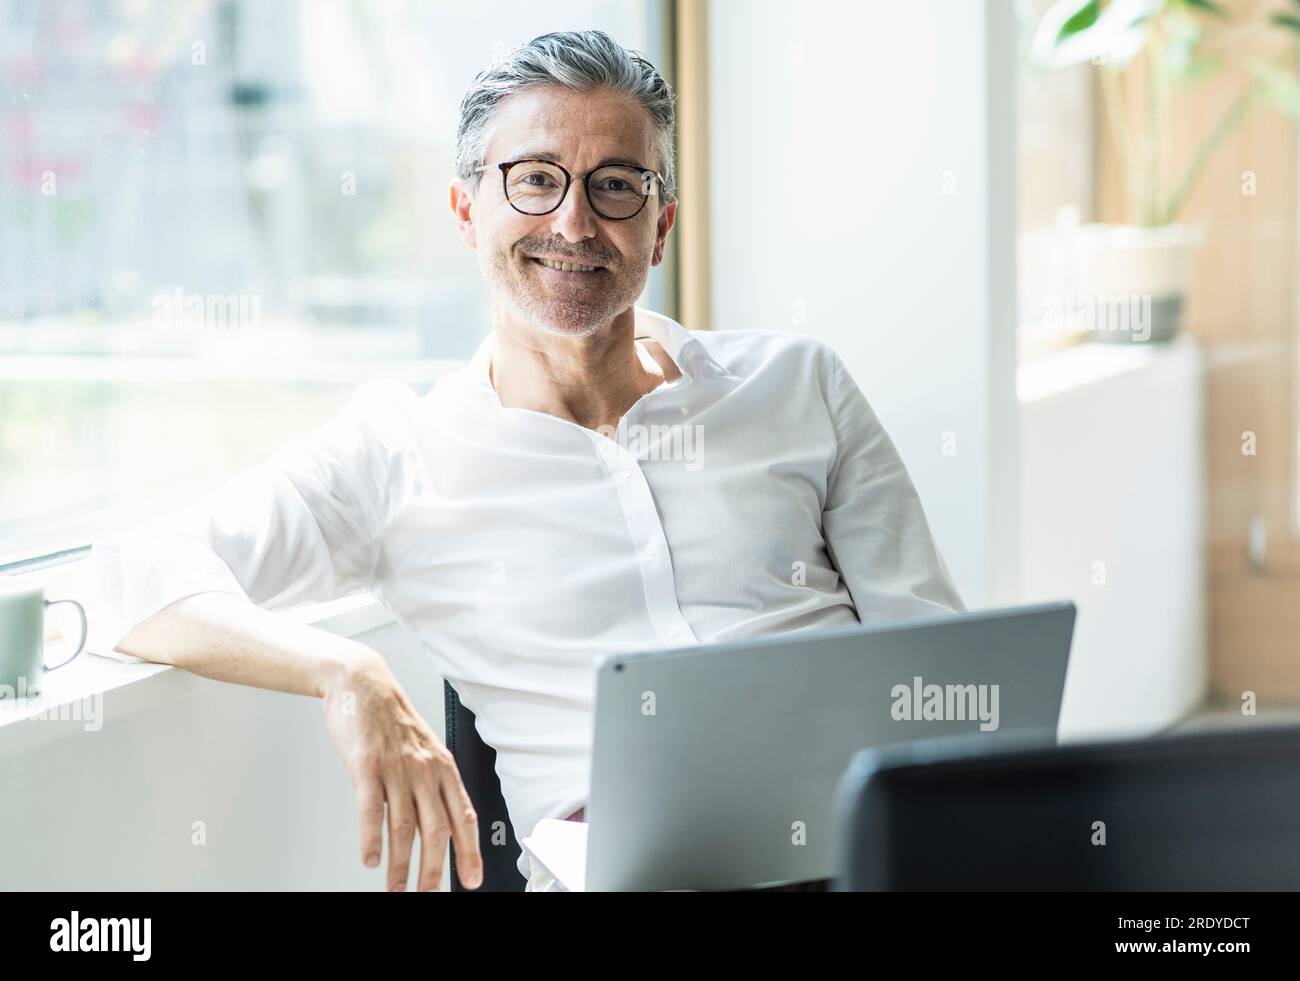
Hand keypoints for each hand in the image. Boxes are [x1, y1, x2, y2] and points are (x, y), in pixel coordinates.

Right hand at [320, 650, 482, 890]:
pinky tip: (370, 859)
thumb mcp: (423, 749)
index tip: (472, 880)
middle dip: (434, 869)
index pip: (464, 816)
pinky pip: (372, 809)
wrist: (363, 683)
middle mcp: (425, 769)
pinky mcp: (367, 765)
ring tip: (396, 889)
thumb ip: (431, 784)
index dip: (470, 852)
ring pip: (405, 826)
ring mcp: (397, 768)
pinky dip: (372, 838)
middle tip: (428, 895)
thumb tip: (437, 822)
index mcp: (443, 767)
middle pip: (436, 829)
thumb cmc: (392, 719)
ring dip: (401, 865)